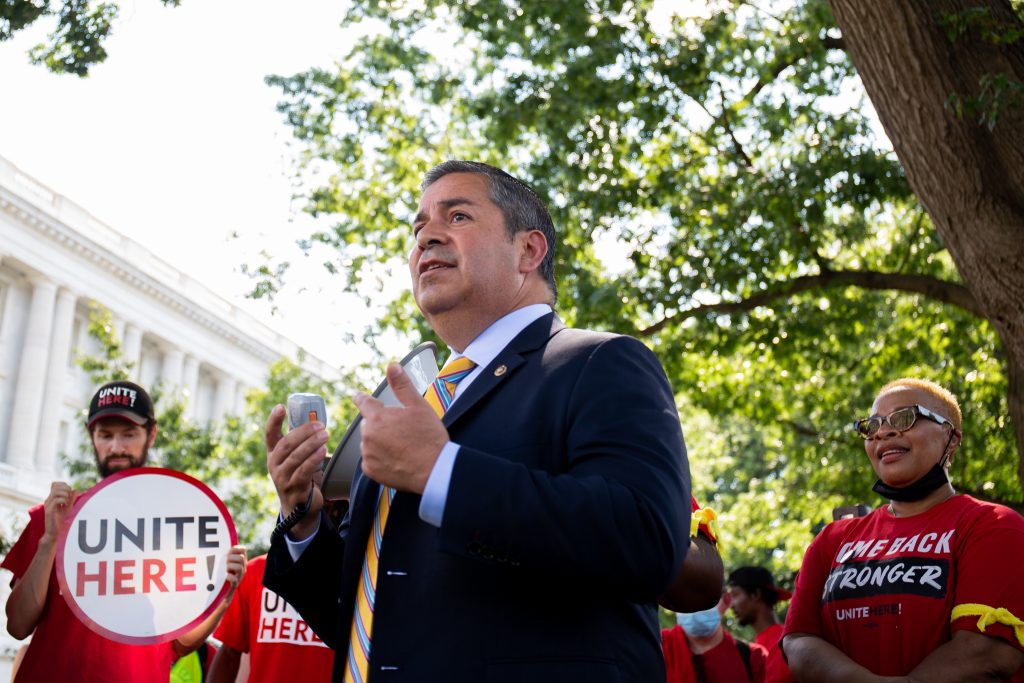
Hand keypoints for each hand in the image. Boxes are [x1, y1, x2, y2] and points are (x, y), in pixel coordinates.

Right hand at [42, 482, 75, 542]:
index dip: (64, 485)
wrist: (54, 532)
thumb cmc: (61, 521)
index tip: (69, 493)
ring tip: (67, 502)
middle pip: (56, 486)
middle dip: (66, 488)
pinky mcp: (49, 511)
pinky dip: (63, 500)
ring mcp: (48, 505)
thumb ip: (72, 499)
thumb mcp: (68, 508)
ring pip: (56, 491)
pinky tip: (65, 505)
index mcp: (52, 498)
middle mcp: (48, 500)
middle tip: (70, 497)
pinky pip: (56, 500)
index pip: (55, 484)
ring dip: (65, 494)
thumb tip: (76, 489)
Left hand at [222, 545, 246, 600]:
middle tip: (224, 562)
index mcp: (241, 560)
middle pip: (241, 558)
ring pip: (239, 567)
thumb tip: (217, 544)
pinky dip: (228, 576)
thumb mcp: (225, 562)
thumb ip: (226, 555)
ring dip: (230, 566)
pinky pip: (234, 579)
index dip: (235, 549)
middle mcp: (243, 567)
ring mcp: (240, 576)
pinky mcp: (235, 584)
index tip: (228, 552)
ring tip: (225, 569)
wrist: (223, 591)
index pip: (243, 549)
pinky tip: (224, 576)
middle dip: (231, 558)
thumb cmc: (222, 573)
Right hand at [265, 405, 325, 518]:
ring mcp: (282, 478)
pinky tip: (323, 451)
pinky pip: (304, 471)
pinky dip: (313, 459)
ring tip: (325, 435)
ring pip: (296, 457)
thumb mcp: (295, 459)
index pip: (270, 435)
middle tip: (320, 425)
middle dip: (304, 432)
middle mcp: (274, 465)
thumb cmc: (299, 477)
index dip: (273, 420)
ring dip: (311, 444)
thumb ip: (300, 443)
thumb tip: (315, 421)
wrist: (298, 508)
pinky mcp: (294, 489)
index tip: (281, 407)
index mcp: (273, 454)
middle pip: (286, 444)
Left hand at [353, 362, 449, 493]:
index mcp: (377, 417)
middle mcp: (368, 435)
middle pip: (369, 424)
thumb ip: (402, 385)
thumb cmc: (429, 438)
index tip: (358, 397)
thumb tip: (391, 366)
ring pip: (370, 442)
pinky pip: (371, 460)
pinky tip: (397, 458)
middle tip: (401, 430)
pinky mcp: (370, 470)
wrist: (435, 470)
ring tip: (401, 446)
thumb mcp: (418, 406)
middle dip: (380, 424)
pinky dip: (380, 459)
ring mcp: (368, 454)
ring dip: (380, 442)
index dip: (362, 399)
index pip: (363, 402)